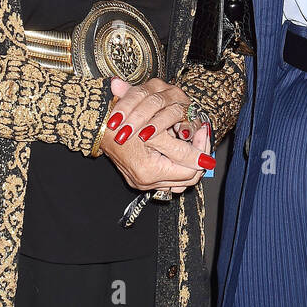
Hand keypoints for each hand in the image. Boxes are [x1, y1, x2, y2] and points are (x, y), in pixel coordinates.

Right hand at [96, 77, 214, 192]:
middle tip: (201, 136)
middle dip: (197, 157)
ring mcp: (142, 183)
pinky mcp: (140, 179)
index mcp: (149, 172)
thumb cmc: (125, 122)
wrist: (100, 124)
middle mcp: (146, 183)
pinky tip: (178, 149)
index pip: (190, 171)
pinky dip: (176, 166)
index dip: (201, 152)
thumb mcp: (155, 132)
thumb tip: (206, 162)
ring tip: (192, 142)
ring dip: (188, 162)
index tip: (203, 132)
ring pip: (178, 180)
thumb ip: (182, 150)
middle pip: (186, 179)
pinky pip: (167, 179)